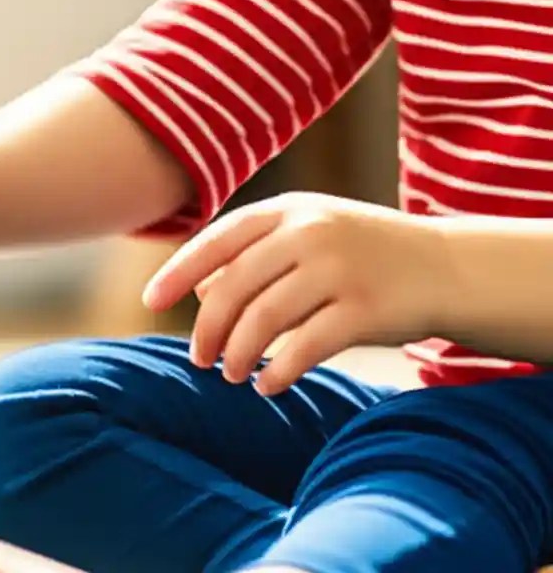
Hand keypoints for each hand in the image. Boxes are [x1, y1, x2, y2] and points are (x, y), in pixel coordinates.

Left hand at [143, 193, 447, 395]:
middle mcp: (309, 233)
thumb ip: (251, 254)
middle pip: (232, 287)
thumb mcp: (307, 235)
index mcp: (288, 212)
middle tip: (198, 359)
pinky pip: (303, 348)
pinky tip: (267, 385)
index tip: (150, 301)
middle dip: (206, 329)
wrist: (447, 267)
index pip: (216, 240)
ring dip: (236, 354)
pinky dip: (276, 372)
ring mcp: (339, 269)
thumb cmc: (360, 254)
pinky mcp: (366, 309)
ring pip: (262, 320)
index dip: (177, 271)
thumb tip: (195, 289)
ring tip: (230, 374)